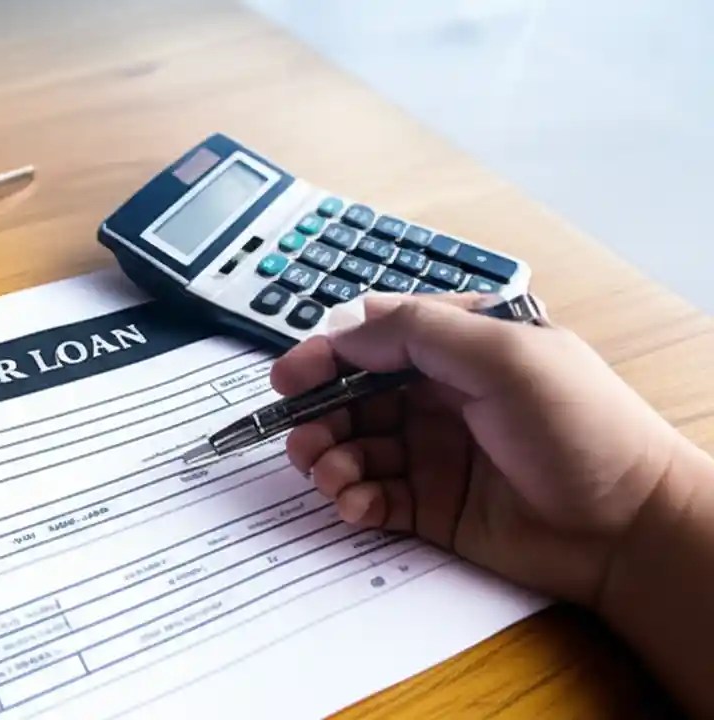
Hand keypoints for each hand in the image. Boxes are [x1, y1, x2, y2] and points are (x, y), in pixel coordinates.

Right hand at [271, 292, 683, 607]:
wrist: (628, 529)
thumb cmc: (583, 429)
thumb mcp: (505, 355)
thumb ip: (419, 331)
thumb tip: (345, 329)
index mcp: (461, 347)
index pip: (375, 336)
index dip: (327, 352)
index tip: (292, 375)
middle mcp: (441, 395)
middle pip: (352, 394)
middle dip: (318, 413)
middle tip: (303, 437)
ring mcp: (435, 451)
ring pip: (354, 446)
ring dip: (328, 458)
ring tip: (329, 475)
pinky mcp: (432, 504)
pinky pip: (372, 496)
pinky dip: (351, 498)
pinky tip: (355, 503)